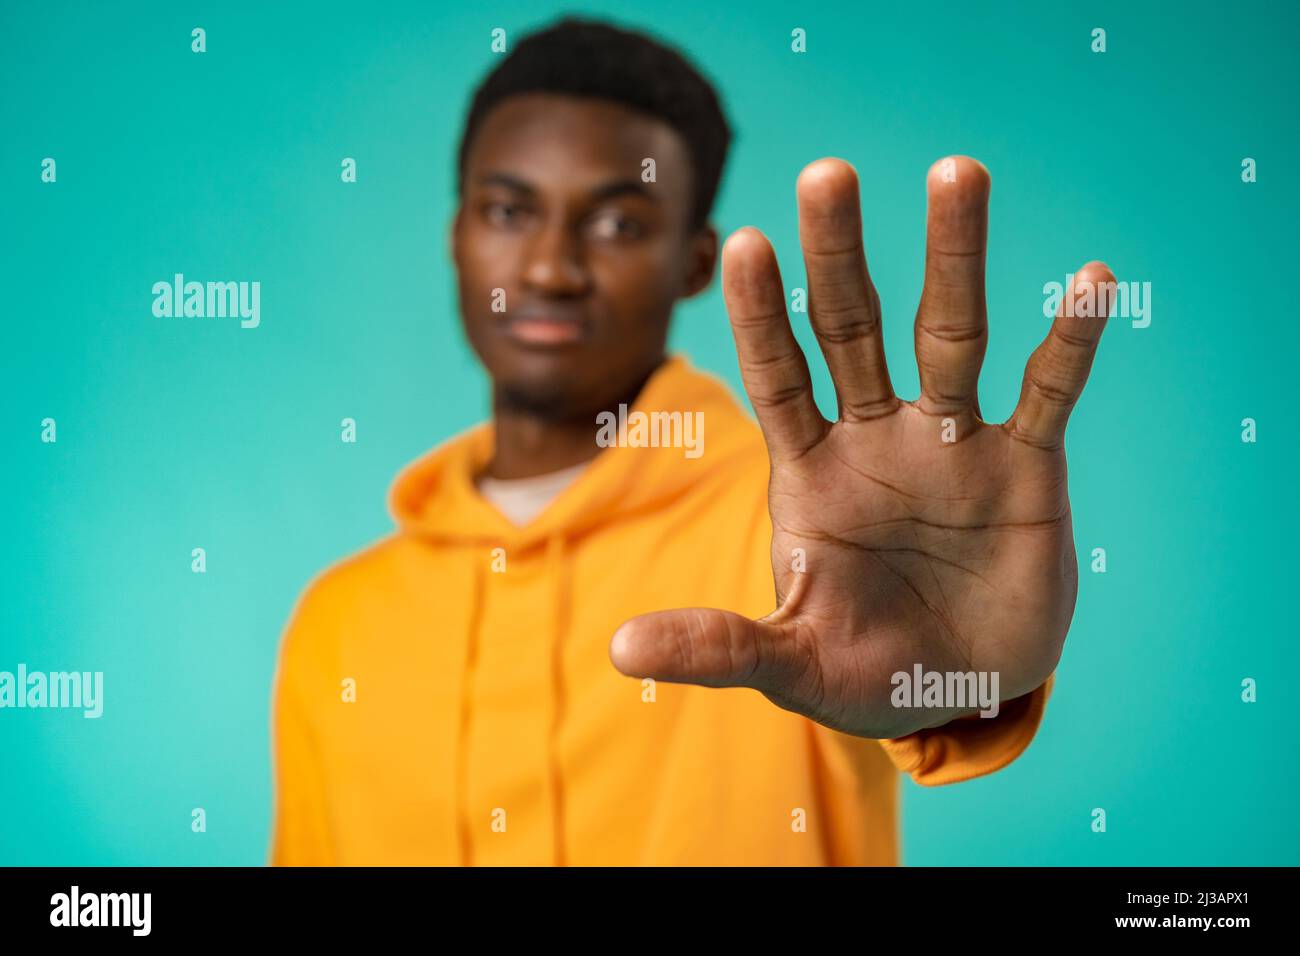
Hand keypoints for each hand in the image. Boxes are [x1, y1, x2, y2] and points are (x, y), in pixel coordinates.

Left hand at [609, 156, 1113, 738]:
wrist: (961, 693)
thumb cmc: (864, 671)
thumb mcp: (791, 662)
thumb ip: (719, 646)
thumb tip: (618, 649)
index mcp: (811, 471)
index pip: (776, 376)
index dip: (758, 315)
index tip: (740, 241)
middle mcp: (877, 438)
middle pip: (852, 328)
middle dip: (838, 256)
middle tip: (825, 172)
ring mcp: (953, 445)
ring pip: (950, 334)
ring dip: (954, 256)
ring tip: (955, 169)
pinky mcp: (1026, 467)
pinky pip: (1048, 391)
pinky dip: (1071, 341)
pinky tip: (1092, 278)